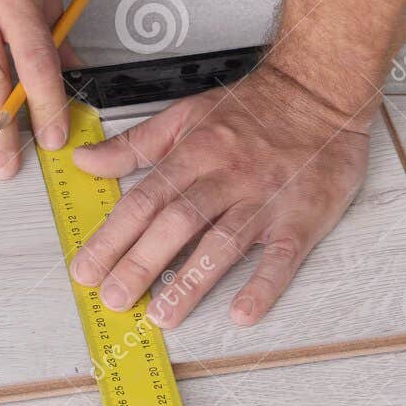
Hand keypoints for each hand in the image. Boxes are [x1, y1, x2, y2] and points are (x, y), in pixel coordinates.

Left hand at [68, 66, 372, 327]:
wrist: (320, 90)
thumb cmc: (253, 109)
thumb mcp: (186, 116)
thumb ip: (134, 145)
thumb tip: (84, 161)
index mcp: (196, 152)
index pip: (145, 199)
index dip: (113, 236)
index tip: (87, 269)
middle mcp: (227, 176)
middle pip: (178, 222)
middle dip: (142, 262)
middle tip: (115, 297)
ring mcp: (266, 198)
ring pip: (224, 242)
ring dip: (192, 281)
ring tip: (163, 315)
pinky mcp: (303, 216)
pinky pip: (283, 255)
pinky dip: (264, 284)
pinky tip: (242, 312)